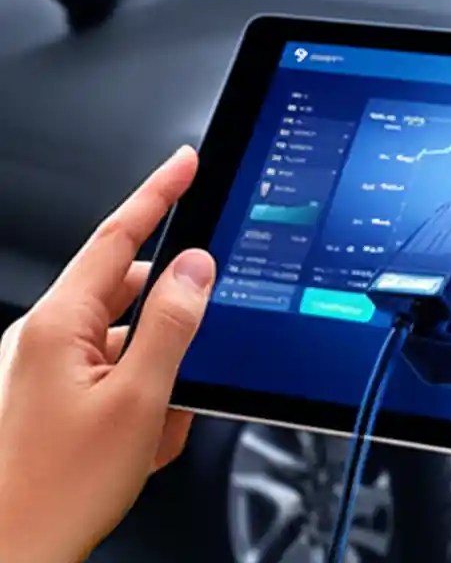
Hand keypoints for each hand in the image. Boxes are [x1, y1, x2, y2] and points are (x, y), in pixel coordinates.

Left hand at [0, 147, 215, 562]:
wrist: (10, 552)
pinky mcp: (48, 398)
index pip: (119, 235)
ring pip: (128, 346)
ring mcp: (42, 369)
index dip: (159, 193)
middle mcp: (43, 338)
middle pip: (131, 296)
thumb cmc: (57, 489)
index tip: (186, 162)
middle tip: (188, 373)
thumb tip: (195, 268)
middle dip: (172, 328)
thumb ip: (172, 325)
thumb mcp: (139, 401)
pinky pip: (111, 379)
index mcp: (59, 324)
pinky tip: (140, 444)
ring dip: (158, 379)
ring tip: (155, 432)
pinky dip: (138, 403)